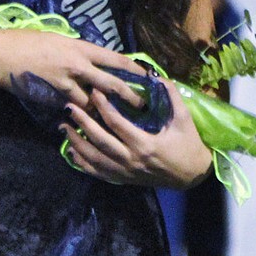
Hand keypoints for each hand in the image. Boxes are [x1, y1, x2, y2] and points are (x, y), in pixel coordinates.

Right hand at [0, 28, 145, 107]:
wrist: (3, 55)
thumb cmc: (28, 42)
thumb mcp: (58, 40)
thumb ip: (76, 51)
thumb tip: (90, 59)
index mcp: (81, 47)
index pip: (115, 58)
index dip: (134, 69)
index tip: (148, 76)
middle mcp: (78, 64)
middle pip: (112, 84)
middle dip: (129, 96)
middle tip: (143, 105)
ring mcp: (67, 83)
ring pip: (93, 102)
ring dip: (103, 111)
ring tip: (115, 120)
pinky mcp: (55, 97)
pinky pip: (73, 108)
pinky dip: (80, 114)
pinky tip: (85, 121)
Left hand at [62, 76, 212, 188]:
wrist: (192, 175)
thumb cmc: (188, 144)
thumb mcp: (184, 119)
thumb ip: (171, 96)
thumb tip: (156, 76)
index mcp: (145, 144)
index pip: (117, 123)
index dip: (103, 106)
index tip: (94, 91)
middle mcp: (131, 160)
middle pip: (100, 141)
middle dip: (82, 123)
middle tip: (68, 107)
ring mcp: (126, 172)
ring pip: (95, 159)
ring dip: (77, 143)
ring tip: (64, 127)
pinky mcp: (124, 179)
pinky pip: (98, 173)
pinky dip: (82, 163)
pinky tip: (71, 151)